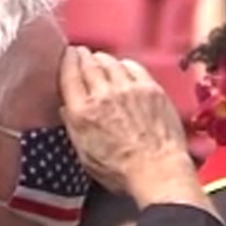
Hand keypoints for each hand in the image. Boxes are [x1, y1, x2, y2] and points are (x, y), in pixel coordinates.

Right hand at [58, 47, 204, 208]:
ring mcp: (128, 89)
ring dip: (102, 59)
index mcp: (82, 113)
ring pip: (110, 61)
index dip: (67, 60)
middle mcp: (103, 95)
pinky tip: (123, 69)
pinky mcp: (149, 88)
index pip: (69, 74)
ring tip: (101, 60)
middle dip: (83, 56)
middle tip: (82, 54)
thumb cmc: (122, 171)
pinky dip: (124, 64)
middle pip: (89, 63)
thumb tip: (67, 108)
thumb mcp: (85, 156)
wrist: (157, 171)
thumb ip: (74, 128)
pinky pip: (133, 66)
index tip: (68, 55)